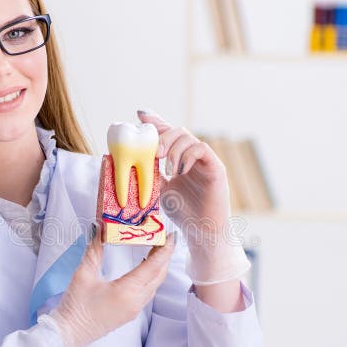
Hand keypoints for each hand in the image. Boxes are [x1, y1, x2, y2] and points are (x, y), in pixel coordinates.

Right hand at [47, 230, 175, 346]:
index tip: (171, 234)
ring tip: (156, 248)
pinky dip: (151, 277)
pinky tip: (145, 267)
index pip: (154, 265)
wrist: (69, 334)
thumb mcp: (84, 274)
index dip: (165, 249)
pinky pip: (148, 292)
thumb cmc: (75, 306)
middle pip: (159, 275)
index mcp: (128, 291)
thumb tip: (100, 226)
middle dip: (165, 255)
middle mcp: (136, 301)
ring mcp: (135, 309)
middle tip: (164, 236)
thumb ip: (94, 249)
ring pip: (155, 284)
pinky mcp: (130, 313)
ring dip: (159, 266)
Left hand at [136, 110, 248, 285]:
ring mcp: (205, 160)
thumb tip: (131, 163)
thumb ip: (151, 174)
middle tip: (154, 153)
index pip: (168, 134)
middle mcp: (193, 156)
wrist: (201, 231)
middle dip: (163, 136)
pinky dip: (188, 155)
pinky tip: (180, 170)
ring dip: (174, 149)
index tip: (139, 115)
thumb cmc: (183, 211)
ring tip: (167, 169)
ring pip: (189, 138)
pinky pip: (202, 149)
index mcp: (180, 158)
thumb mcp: (160, 189)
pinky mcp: (215, 168)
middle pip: (178, 131)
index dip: (155, 122)